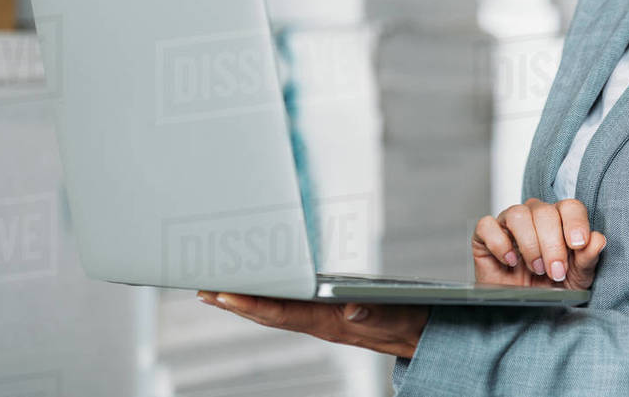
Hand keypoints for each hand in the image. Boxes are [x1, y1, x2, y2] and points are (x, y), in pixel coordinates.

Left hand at [197, 291, 428, 358]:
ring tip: (218, 292)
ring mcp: (324, 321)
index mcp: (334, 324)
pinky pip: (290, 309)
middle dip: (237, 304)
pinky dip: (268, 301)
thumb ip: (378, 316)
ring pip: (277, 313)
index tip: (223, 294)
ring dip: (246, 304)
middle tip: (203, 290)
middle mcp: (323, 324)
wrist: (424, 338)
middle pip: (271, 315)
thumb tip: (352, 312)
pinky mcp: (329, 316)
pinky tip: (258, 293)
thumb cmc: (413, 325)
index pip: (284, 314)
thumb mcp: (400, 318)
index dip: (252, 304)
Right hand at [472, 198, 605, 288]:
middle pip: (544, 211)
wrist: (523, 311)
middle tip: (555, 272)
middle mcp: (534, 216)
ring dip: (529, 244)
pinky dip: (499, 243)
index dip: (575, 223)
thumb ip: (587, 259)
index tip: (577, 245)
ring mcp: (508, 224)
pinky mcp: (485, 236)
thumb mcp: (577, 280)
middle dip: (552, 244)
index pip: (570, 207)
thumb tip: (597, 239)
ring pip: (518, 214)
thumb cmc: (551, 290)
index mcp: (560, 221)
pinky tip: (510, 261)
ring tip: (535, 268)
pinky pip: (487, 225)